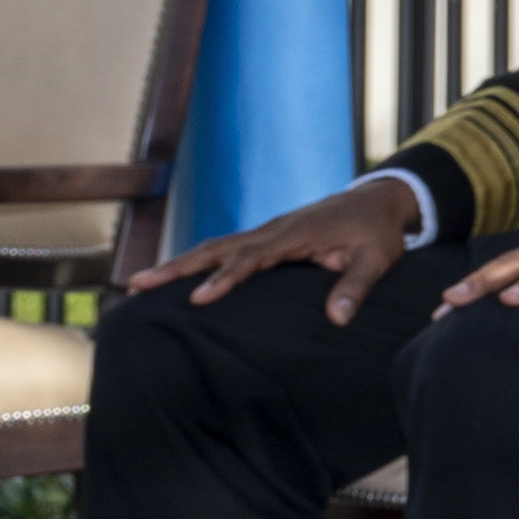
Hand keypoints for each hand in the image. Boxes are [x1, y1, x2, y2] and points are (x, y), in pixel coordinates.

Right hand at [141, 174, 425, 325]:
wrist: (380, 200)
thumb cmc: (378, 232)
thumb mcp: (377, 259)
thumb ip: (356, 286)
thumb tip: (337, 318)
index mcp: (296, 234)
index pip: (252, 258)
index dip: (225, 278)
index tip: (198, 298)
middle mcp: (273, 229)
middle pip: (217, 248)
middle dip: (177, 267)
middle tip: (137, 285)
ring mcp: (266, 231)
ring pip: (215, 246)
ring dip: (178, 263)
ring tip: (138, 283)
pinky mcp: (266, 237)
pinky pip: (225, 248)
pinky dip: (197, 260)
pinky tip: (173, 278)